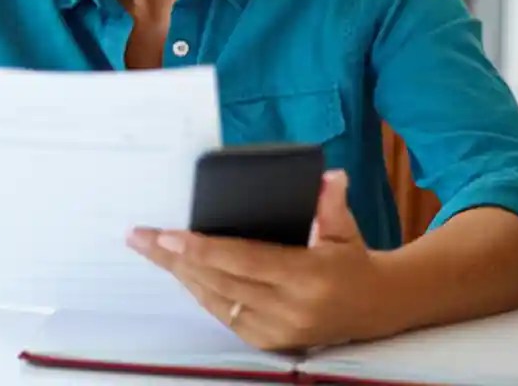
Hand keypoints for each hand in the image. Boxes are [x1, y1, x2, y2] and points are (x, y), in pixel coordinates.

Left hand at [128, 170, 390, 351]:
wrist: (375, 308)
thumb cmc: (352, 260)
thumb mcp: (346, 228)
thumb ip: (331, 203)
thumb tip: (328, 177)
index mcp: (309, 276)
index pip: (245, 260)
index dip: (203, 248)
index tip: (168, 235)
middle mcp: (291, 308)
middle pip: (220, 281)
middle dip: (176, 258)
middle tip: (141, 237)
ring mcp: (279, 329)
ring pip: (216, 300)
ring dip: (180, 274)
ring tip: (150, 250)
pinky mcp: (270, 341)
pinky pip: (224, 314)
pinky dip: (200, 291)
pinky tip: (180, 271)